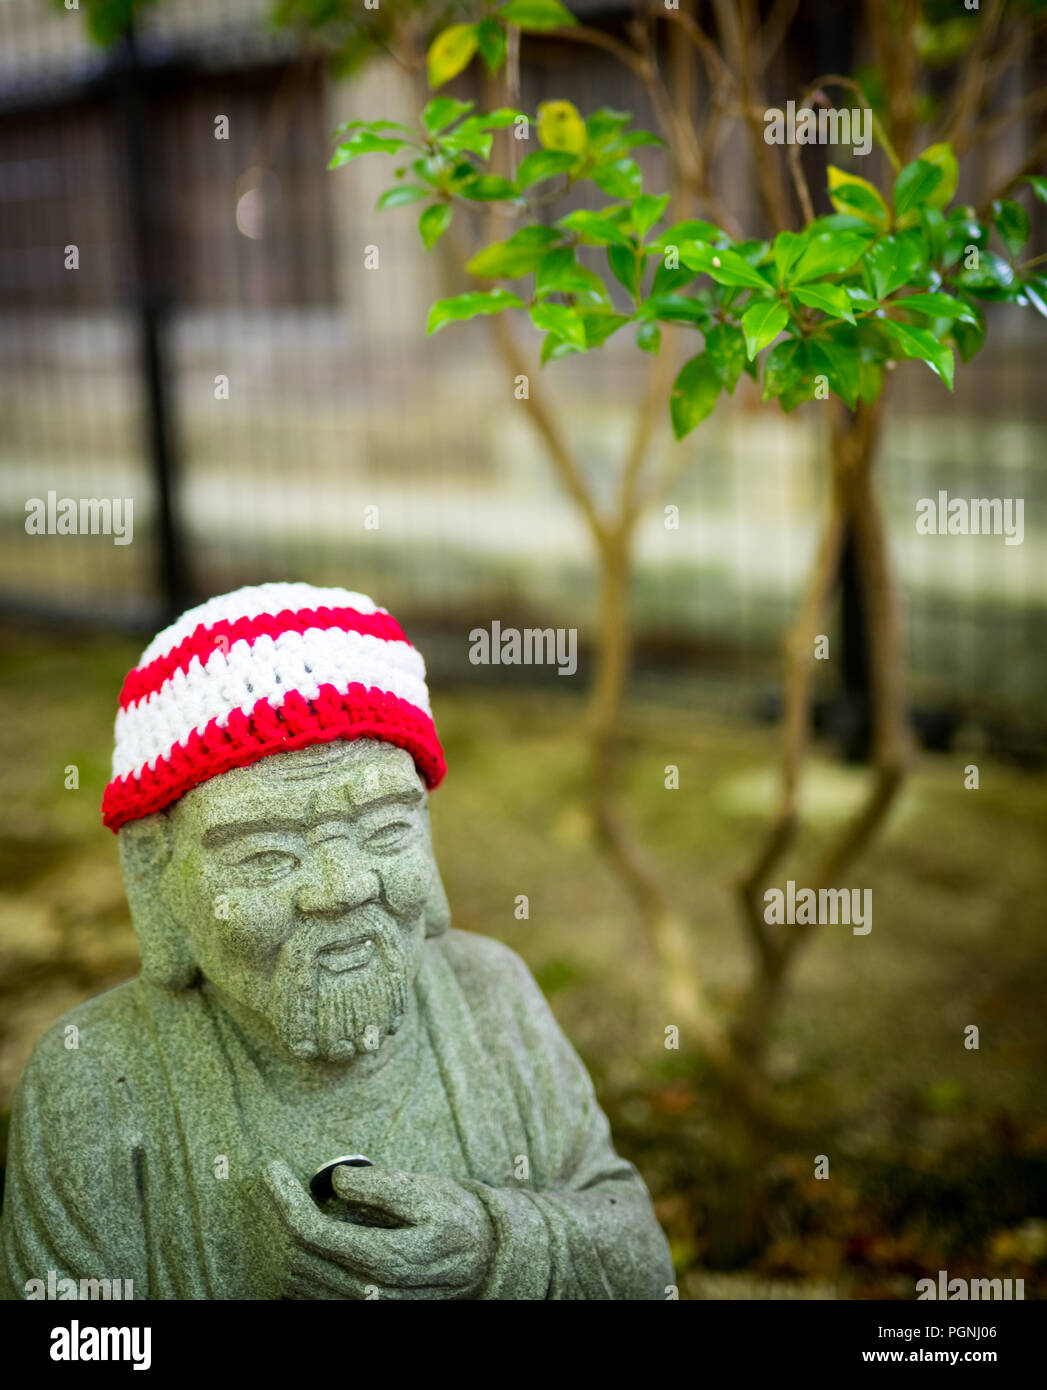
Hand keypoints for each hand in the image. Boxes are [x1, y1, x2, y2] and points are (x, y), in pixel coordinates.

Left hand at [247, 1159, 494, 1299]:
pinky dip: (296, 1266)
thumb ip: (379, 1185)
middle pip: (299, 1257)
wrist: (484, 1260)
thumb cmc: (455, 1218)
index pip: (312, 1231)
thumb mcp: (426, 1191)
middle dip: (278, 1215)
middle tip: (273, 1180)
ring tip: (282, 1202)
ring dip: (282, 1240)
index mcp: (386, 1259)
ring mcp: (366, 1308)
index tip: (273, 1168)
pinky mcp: (364, 1311)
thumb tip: (335, 1180)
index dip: (285, 1198)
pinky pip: (310, 1296)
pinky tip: (297, 1237)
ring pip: (298, 1281)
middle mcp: (371, 1293)